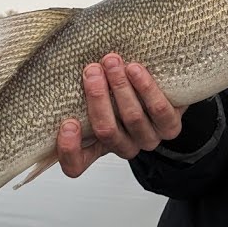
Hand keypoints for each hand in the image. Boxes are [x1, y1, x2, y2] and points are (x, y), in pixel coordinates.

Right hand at [56, 53, 185, 177]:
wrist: (163, 85)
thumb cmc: (122, 88)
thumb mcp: (97, 92)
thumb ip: (81, 90)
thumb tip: (57, 66)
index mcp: (97, 145)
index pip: (76, 165)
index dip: (69, 150)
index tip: (68, 123)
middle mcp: (123, 146)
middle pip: (106, 131)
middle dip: (97, 98)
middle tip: (92, 71)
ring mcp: (147, 139)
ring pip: (132, 118)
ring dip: (120, 87)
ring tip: (112, 62)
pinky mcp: (170, 127)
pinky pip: (158, 110)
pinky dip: (145, 88)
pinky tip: (135, 69)